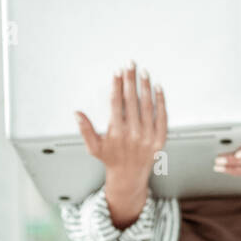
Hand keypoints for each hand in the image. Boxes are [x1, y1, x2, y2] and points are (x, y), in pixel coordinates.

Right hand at [75, 61, 166, 186]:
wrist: (129, 176)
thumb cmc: (111, 159)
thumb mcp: (94, 146)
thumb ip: (85, 129)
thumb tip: (77, 113)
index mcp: (116, 132)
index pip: (116, 103)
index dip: (117, 86)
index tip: (117, 72)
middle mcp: (133, 133)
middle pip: (132, 100)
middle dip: (130, 80)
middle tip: (130, 65)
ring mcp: (148, 136)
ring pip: (147, 105)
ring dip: (145, 87)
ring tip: (143, 73)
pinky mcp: (160, 139)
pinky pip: (162, 116)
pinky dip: (161, 101)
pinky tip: (158, 88)